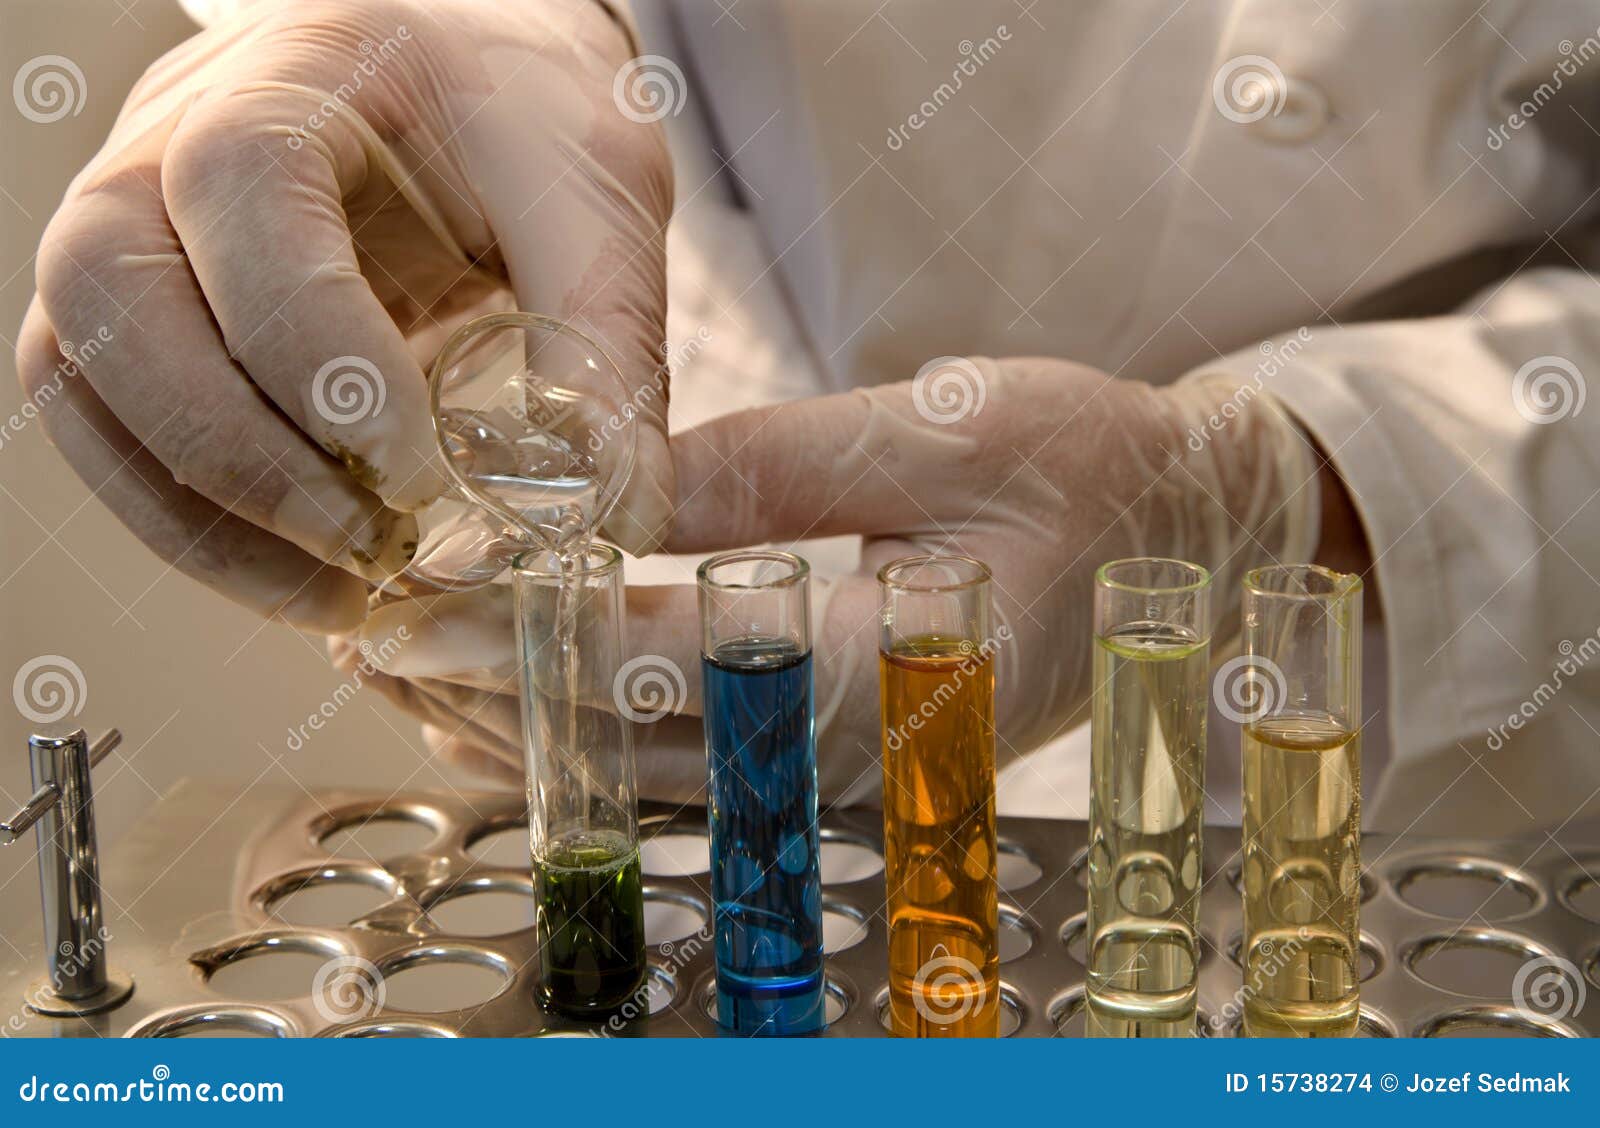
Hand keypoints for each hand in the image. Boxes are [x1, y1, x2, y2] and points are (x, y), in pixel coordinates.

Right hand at [18, 0, 673, 632]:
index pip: (241, 187)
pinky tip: (307, 578)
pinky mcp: (147, 313)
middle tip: (373, 544)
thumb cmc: (530, 119)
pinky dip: (193, 522)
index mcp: (295, 74)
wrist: (476, 86)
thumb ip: (609, 342)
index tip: (416, 469)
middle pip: (109, 291)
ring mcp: (135, 227)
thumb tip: (620, 511)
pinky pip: (107, 426)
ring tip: (345, 589)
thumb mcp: (596, 200)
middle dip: (239, 453)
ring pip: (77, 375)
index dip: (317, 347)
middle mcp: (168, 139)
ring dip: (200, 514)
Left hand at [354, 358, 1318, 799]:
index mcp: (883, 666)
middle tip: (373, 642)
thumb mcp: (930, 431)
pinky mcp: (845, 764)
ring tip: (416, 676)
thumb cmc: (1073, 465)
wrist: (1173, 533)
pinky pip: (696, 777)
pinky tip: (526, 705)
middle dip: (489, 699)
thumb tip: (603, 493)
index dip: (518, 635)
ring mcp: (852, 776)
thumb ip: (761, 473)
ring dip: (525, 733)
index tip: (410, 600)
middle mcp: (858, 753)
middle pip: (632, 751)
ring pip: (652, 785)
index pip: (658, 667)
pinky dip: (597, 743)